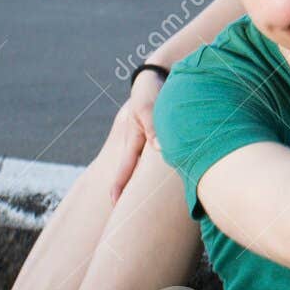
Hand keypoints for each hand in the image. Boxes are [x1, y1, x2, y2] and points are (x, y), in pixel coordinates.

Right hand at [108, 67, 164, 201]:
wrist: (161, 74)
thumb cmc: (152, 89)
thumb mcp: (149, 106)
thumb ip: (153, 127)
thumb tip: (159, 149)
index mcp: (133, 139)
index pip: (125, 168)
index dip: (120, 186)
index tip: (115, 205)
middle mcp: (140, 143)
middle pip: (134, 172)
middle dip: (132, 192)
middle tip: (129, 214)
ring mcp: (149, 140)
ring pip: (147, 167)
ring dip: (148, 182)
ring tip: (150, 203)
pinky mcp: (161, 135)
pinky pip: (161, 155)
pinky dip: (163, 166)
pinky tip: (174, 178)